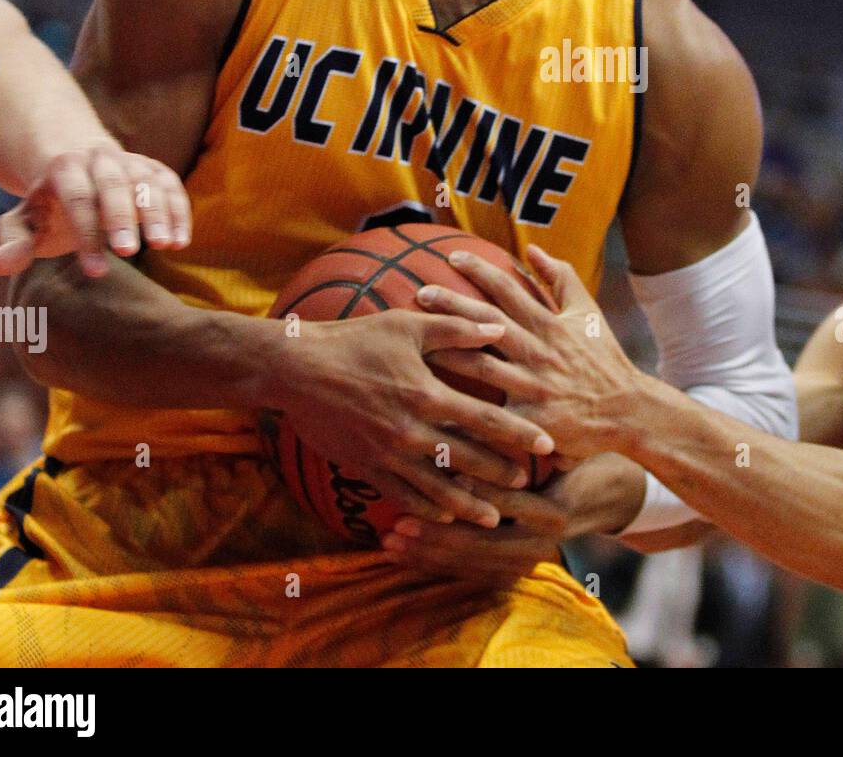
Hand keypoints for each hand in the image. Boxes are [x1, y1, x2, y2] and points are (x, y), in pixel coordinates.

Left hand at [0, 143, 190, 277]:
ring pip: (149, 182)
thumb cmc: (49, 206)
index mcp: (64, 167)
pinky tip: (182, 242)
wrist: (78, 168)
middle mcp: (101, 158)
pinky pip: (172, 186)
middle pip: (115, 184)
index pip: (77, 198)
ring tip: (166, 246)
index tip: (95, 271)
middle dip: (122, 217)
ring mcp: (132, 162)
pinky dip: (180, 212)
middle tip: (129, 252)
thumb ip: (11, 243)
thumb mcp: (23, 221)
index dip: (86, 234)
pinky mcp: (155, 170)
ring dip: (160, 213)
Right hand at [266, 307, 555, 527]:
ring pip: (435, 488)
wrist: (295, 369)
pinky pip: (400, 494)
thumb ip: (456, 328)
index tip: (547, 445)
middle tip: (529, 483)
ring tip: (494, 516)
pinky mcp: (364, 466)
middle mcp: (410, 430)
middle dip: (500, 473)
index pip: (484, 419)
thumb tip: (500, 328)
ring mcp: (386, 453)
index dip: (518, 433)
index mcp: (426, 394)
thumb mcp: (408, 325)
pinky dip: (424, 507)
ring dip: (467, 504)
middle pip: (467, 460)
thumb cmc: (354, 340)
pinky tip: (443, 514)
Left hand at [376, 454, 645, 583]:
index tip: (421, 484)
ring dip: (430, 556)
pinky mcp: (520, 566)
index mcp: (553, 510)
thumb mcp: (561, 445)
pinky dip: (441, 564)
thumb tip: (463, 419)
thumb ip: (517, 440)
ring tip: (392, 544)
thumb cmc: (584, 456)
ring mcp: (532, 558)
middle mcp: (543, 541)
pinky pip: (476, 572)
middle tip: (395, 528)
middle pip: (479, 545)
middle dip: (434, 538)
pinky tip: (410, 556)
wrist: (615, 494)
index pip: (498, 507)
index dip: (457, 497)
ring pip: (473, 564)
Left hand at [414, 245, 642, 460]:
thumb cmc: (603, 358)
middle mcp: (539, 352)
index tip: (452, 256)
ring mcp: (533, 386)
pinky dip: (465, 408)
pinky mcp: (530, 419)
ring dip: (447, 352)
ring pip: (482, 366)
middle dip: (452, 305)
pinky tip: (434, 404)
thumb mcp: (587, 312)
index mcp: (550, 324)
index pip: (509, 289)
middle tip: (420, 292)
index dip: (480, 270)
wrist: (628, 410)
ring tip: (415, 343)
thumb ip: (561, 278)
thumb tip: (534, 248)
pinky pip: (492, 414)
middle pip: (488, 323)